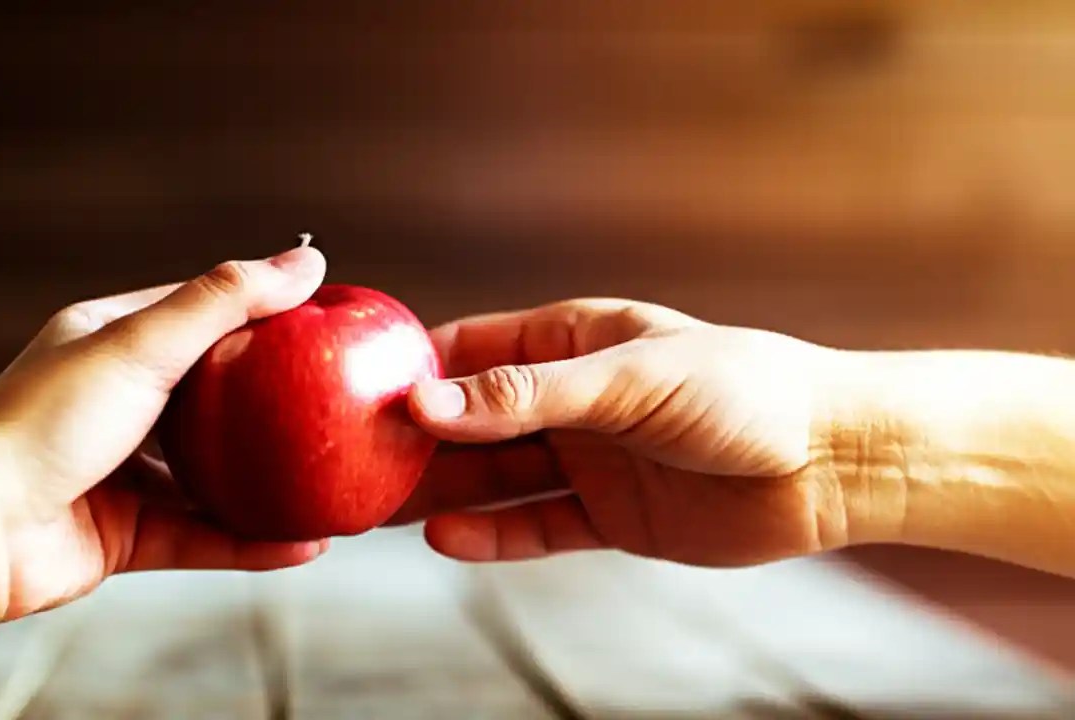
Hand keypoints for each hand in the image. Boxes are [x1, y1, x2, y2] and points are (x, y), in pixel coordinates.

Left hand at [0, 246, 328, 624]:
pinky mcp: (124, 533)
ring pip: (212, 475)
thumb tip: (305, 262)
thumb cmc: (42, 423)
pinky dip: (252, 543)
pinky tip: (305, 545)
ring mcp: (120, 471)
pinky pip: (202, 536)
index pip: (197, 314)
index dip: (258, 313)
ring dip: (268, 482)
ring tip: (330, 482)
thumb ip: (224, 302)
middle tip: (337, 402)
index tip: (321, 319)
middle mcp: (114, 402)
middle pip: (212, 398)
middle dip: (271, 403)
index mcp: (107, 342)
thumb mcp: (140, 344)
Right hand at [399, 299, 861, 566]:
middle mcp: (573, 400)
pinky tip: (447, 540)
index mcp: (574, 340)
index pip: (473, 348)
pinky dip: (493, 536)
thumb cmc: (743, 390)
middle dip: (416, 440)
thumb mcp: (628, 379)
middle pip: (475, 420)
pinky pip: (537, 526)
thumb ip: (529, 393)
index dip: (414, 369)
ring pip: (497, 476)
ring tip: (377, 509)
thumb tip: (430, 403)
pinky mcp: (611, 516)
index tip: (353, 391)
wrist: (831, 462)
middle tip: (351, 462)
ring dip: (442, 492)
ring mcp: (590, 459)